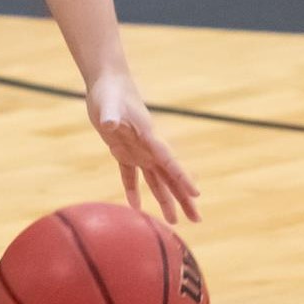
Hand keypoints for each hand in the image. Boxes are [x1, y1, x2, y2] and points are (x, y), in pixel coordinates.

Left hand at [86, 72, 200, 223]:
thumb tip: (109, 123)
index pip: (170, 161)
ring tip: (173, 221)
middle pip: (170, 177)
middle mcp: (148, 147)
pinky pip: (129, 175)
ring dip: (165, 199)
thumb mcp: (108, 104)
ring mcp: (137, 150)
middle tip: (197, 220)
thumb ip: (110, 115)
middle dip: (184, 198)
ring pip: (155, 180)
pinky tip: (135, 206)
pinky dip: (132, 189)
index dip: (182, 178)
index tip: (196, 195)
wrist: (106, 82)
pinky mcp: (122, 150)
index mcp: (150, 137)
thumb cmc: (110, 91)